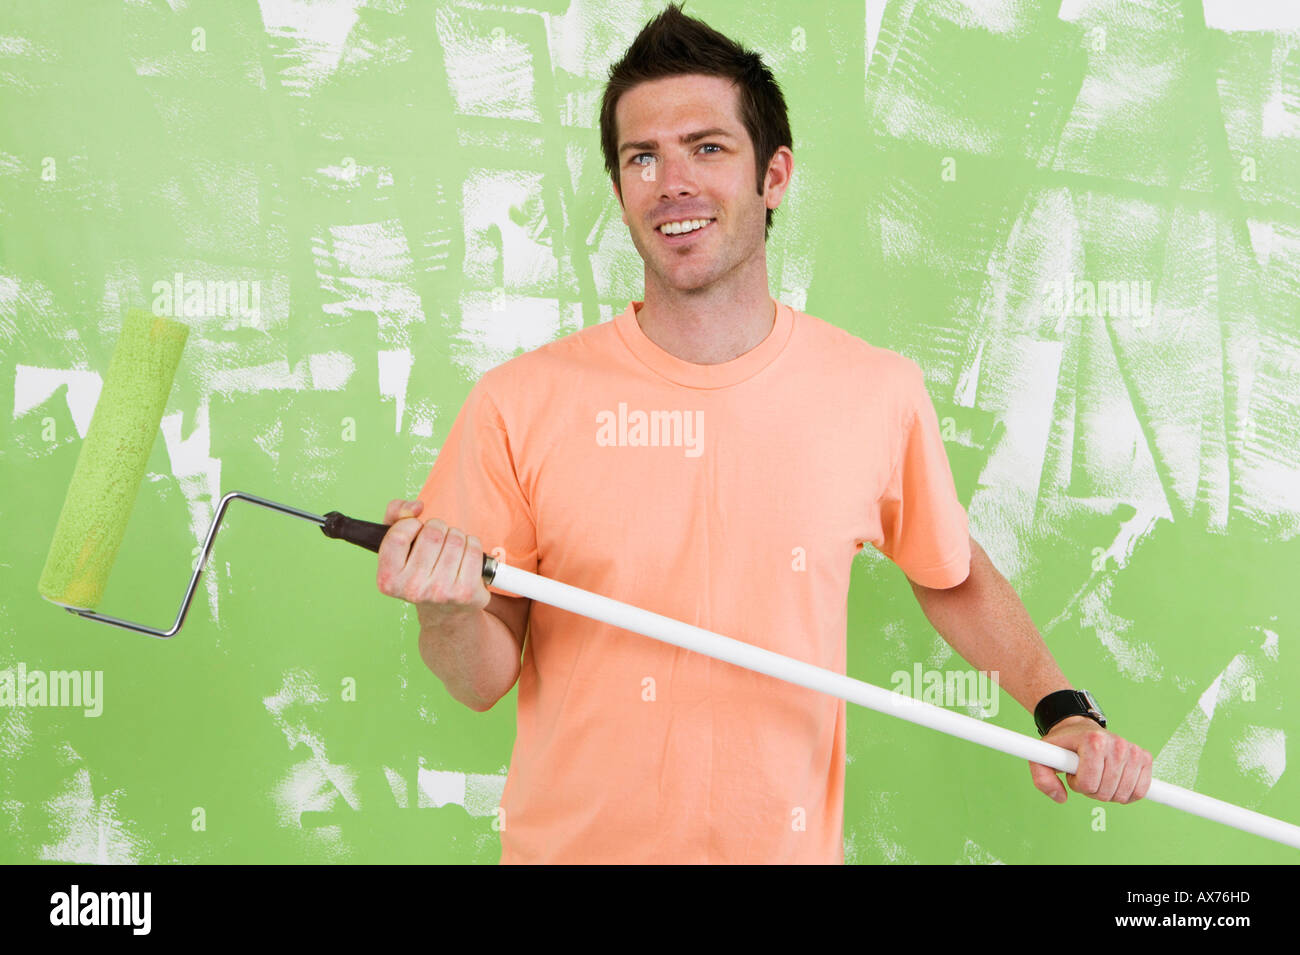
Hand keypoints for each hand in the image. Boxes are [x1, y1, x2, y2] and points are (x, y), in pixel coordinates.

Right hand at [375, 498, 489, 620]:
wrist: (445, 611)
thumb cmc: (420, 571)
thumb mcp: (398, 546)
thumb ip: (395, 516)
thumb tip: (415, 507)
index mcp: (388, 579)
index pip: (398, 535)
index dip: (411, 525)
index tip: (416, 531)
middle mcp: (412, 589)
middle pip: (432, 532)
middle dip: (438, 528)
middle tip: (438, 541)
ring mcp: (440, 592)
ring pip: (455, 538)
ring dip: (456, 535)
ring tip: (451, 549)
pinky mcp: (466, 592)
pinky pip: (474, 548)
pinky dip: (473, 545)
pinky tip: (466, 557)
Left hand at [1029, 716, 1152, 804]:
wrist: (1081, 729)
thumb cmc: (1064, 745)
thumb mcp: (1042, 757)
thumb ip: (1042, 779)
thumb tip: (1061, 798)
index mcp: (1093, 741)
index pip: (1088, 784)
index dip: (1077, 785)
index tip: (1073, 772)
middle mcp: (1116, 744)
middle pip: (1106, 792)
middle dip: (1092, 790)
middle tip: (1086, 774)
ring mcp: (1132, 750)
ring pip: (1123, 794)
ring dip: (1108, 792)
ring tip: (1098, 775)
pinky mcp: (1144, 757)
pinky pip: (1141, 791)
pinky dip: (1126, 794)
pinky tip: (1115, 781)